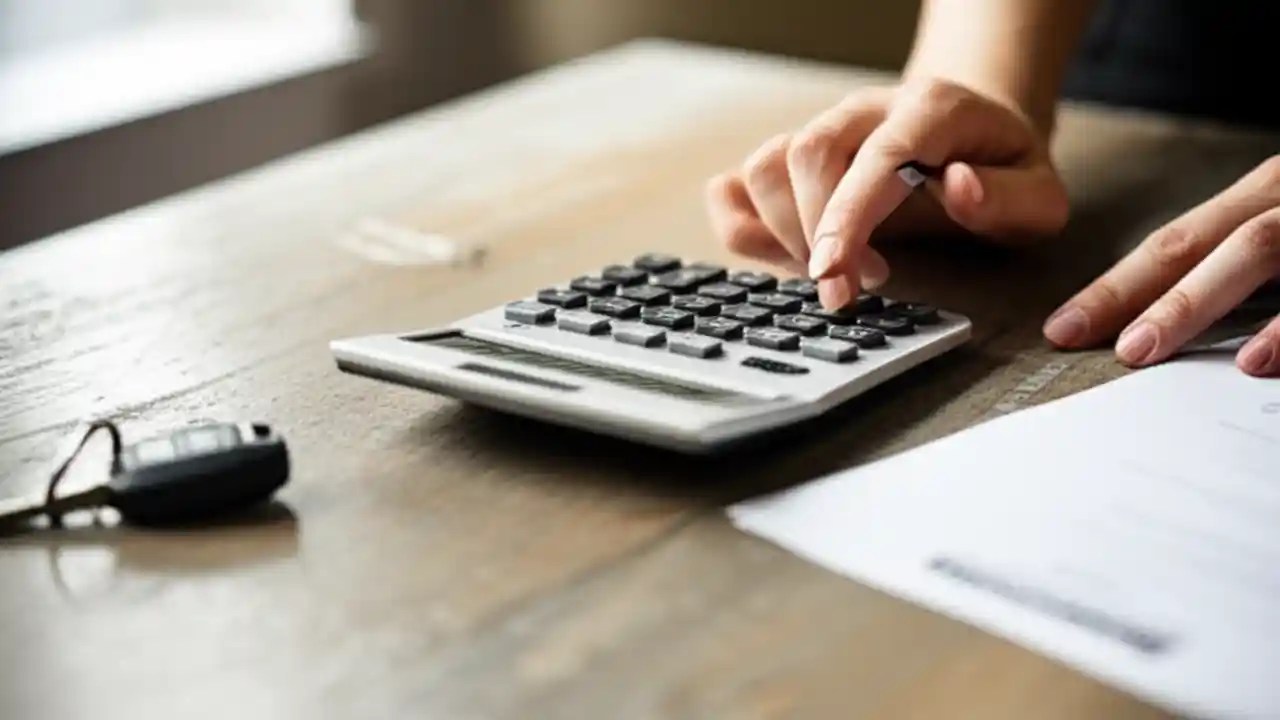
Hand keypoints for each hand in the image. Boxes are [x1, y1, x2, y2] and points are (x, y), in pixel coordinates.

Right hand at [705, 78, 1069, 308]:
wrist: (973, 136)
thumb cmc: (1002, 171)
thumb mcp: (1039, 194)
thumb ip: (1006, 198)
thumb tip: (957, 188)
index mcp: (928, 110)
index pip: (875, 154)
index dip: (847, 215)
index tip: (835, 275)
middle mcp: (864, 112)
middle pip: (805, 152)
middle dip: (815, 233)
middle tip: (853, 288)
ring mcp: (821, 131)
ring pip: (764, 166)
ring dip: (782, 232)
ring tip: (829, 270)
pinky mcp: (790, 160)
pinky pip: (735, 186)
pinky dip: (742, 225)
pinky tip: (781, 257)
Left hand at [1044, 157, 1279, 376]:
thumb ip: (1242, 269)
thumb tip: (1166, 327)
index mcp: (1263, 196)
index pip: (1173, 244)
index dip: (1113, 287)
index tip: (1061, 327)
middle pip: (1193, 242)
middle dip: (1127, 292)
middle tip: (1074, 335)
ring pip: (1253, 248)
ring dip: (1188, 303)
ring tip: (1139, 349)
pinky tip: (1253, 362)